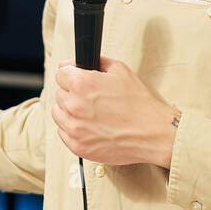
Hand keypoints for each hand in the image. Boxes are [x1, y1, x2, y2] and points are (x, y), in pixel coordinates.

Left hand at [53, 57, 178, 168]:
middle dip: (71, 92)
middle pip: (59, 94)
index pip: (60, 74)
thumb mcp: (120, 70)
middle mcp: (74, 106)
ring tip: (89, 112)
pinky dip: (72, 129)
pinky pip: (63, 133)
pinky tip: (89, 125)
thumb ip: (96, 62)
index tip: (76, 78)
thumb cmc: (139, 103)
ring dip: (69, 111)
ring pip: (58, 114)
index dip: (71, 74)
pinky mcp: (78, 146)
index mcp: (82, 84)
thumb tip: (77, 63)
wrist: (152, 133)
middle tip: (90, 97)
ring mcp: (74, 129)